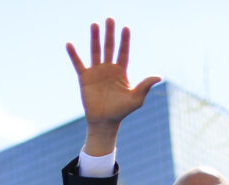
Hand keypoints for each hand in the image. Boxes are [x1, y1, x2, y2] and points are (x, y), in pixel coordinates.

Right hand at [66, 18, 160, 154]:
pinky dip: (73, 54)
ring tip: (94, 24)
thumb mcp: (136, 99)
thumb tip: (159, 77)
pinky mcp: (85, 78)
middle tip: (110, 19)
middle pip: (109, 47)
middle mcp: (108, 69)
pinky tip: (69, 44)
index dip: (124, 40)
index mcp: (121, 72)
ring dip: (95, 38)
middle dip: (110, 33)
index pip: (123, 52)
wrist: (104, 122)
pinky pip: (78, 64)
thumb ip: (145, 86)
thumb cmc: (121, 112)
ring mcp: (96, 72)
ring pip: (95, 51)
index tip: (125, 28)